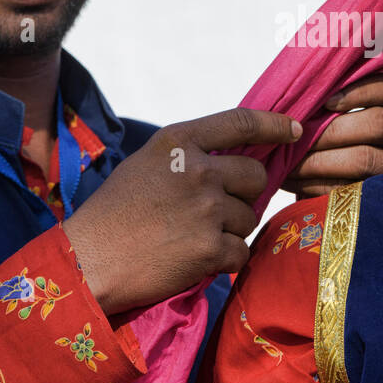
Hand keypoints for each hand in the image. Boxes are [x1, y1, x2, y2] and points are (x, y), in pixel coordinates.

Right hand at [63, 108, 301, 314]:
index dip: (275, 124)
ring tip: (189, 238)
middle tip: (210, 213)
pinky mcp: (210, 247)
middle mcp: (198, 169)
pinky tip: (194, 261)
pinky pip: (241, 252)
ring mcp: (207, 208)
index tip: (295, 130)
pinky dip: (224, 260)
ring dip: (230, 231)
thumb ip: (189, 156)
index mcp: (179, 142)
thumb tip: (233, 162)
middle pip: (255, 176)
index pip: (242, 121)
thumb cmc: (113, 214)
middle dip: (243, 195)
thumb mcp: (147, 164)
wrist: (86, 262)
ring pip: (250, 218)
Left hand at [283, 74, 382, 198]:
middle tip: (296, 136)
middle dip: (331, 130)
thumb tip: (303, 91)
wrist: (355, 200)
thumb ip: (336, 104)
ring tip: (290, 161)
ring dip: (320, 160)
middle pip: (378, 123)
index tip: (326, 102)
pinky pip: (354, 188)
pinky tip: (296, 182)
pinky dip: (320, 184)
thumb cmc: (346, 145)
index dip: (358, 91)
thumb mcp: (353, 118)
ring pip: (366, 158)